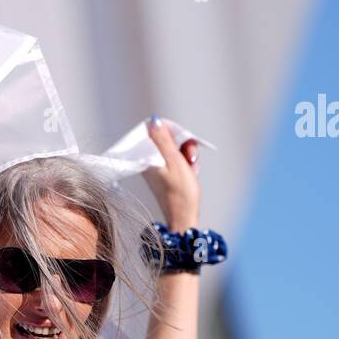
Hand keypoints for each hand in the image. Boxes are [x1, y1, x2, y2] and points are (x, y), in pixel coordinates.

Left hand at [141, 115, 200, 231]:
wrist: (184, 216)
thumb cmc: (180, 192)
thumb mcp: (174, 161)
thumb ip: (164, 140)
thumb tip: (153, 121)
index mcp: (147, 156)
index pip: (156, 131)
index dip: (172, 132)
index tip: (183, 142)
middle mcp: (148, 161)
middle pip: (167, 140)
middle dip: (183, 146)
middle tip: (190, 158)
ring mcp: (156, 167)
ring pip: (174, 150)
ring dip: (186, 156)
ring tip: (191, 168)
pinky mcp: (164, 174)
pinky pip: (176, 161)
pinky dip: (186, 164)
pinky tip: (190, 172)